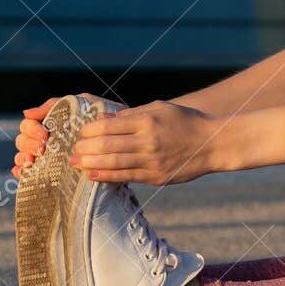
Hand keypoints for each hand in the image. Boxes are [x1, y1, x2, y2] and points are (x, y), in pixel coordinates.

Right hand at [11, 92, 119, 178]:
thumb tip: (27, 112)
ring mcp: (47, 157)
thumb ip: (57, 104)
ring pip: (22, 157)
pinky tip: (26, 172)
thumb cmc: (103, 118)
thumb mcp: (83, 104)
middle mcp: (45, 141)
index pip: (27, 125)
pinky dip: (22, 173)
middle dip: (28, 144)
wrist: (125, 139)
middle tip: (42, 147)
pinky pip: (29, 174)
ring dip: (23, 157)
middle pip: (22, 141)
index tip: (45, 134)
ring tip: (34, 160)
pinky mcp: (52, 173)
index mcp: (50, 125)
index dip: (31, 129)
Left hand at [69, 99, 218, 185]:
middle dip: (85, 148)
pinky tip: (92, 174)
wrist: (212, 143)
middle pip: (107, 145)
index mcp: (147, 121)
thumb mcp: (160, 108)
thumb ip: (131, 114)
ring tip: (75, 163)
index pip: (108, 126)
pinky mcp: (156, 177)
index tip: (80, 132)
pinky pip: (126, 177)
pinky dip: (106, 176)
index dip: (89, 130)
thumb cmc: (185, 121)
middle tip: (72, 150)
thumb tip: (104, 119)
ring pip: (113, 163)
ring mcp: (152, 161)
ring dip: (90, 164)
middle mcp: (148, 141)